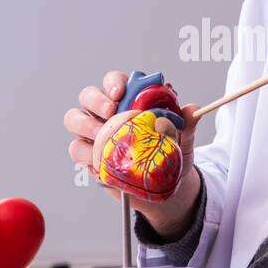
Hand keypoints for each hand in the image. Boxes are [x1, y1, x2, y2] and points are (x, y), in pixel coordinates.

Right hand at [63, 70, 203, 237]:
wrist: (161, 185)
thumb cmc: (167, 153)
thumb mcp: (182, 138)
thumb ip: (185, 123)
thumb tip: (193, 109)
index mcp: (127, 99)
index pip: (114, 82)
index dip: (113, 83)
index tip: (120, 93)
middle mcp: (105, 112)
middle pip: (87, 96)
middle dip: (96, 101)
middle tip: (110, 113)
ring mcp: (92, 132)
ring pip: (74, 120)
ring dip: (86, 126)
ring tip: (103, 137)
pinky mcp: (87, 155)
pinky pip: (77, 149)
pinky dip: (87, 154)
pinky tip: (101, 161)